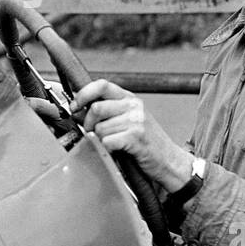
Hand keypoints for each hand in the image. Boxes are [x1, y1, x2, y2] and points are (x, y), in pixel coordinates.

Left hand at [70, 79, 192, 188]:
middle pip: (96, 108)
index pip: (101, 85)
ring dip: (100, 139)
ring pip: (100, 128)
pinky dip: (107, 149)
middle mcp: (134, 106)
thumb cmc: (146, 142)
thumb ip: (106, 113)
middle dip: (88, 123)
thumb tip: (78, 111)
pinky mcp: (136, 136)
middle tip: (92, 133)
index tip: (75, 106)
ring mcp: (136, 120)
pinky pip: (107, 141)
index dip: (83, 94)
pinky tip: (116, 150)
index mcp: (130, 98)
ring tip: (112, 144)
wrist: (169, 161)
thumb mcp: (128, 121)